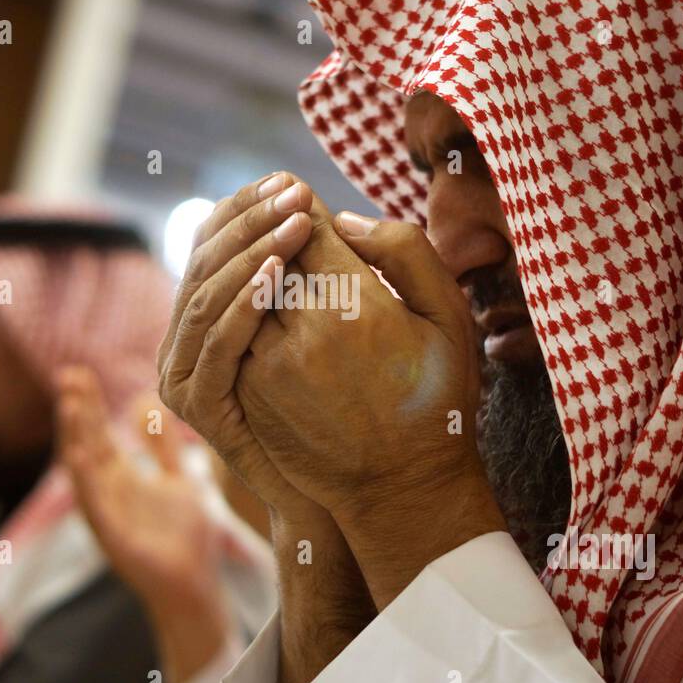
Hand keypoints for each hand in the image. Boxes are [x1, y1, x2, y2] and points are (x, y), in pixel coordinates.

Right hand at [58, 366, 229, 682]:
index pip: (99, 433)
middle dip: (78, 411)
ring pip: (84, 471)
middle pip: (87, 443)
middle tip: (69, 373)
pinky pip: (95, 507)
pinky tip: (79, 456)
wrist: (195, 586)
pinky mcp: (114, 539)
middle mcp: (109, 493)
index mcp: (122, 478)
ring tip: (71, 403)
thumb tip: (151, 404)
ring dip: (75, 438)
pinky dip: (86, 481)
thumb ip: (164, 447)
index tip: (79, 372)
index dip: (89, 404)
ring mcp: (108, 515)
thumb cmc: (185, 537)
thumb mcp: (178, 479)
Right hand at [156, 172, 324, 526]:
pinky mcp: (199, 405)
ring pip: (206, 296)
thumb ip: (313, 270)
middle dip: (249, 221)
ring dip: (252, 253)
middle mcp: (189, 338)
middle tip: (294, 193)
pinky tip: (280, 274)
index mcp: (212, 311)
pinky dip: (245, 304)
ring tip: (296, 224)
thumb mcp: (330, 322)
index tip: (288, 179)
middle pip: (204, 262)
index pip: (212, 243)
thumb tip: (319, 212)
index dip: (244, 206)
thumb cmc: (357, 399)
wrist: (356, 483)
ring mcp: (186, 372)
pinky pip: (218, 345)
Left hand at [236, 190, 504, 606]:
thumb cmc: (436, 399)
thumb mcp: (449, 320)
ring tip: (260, 246)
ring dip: (247, 266)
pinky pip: (233, 333)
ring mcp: (268, 365)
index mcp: (357, 303)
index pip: (308, 228)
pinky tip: (251, 295)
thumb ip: (406, 254)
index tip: (300, 193)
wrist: (401, 490)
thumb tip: (344, 219)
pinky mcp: (248, 393)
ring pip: (243, 292)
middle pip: (267, 255)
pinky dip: (238, 308)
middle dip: (268, 227)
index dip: (301, 204)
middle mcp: (304, 331)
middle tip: (273, 202)